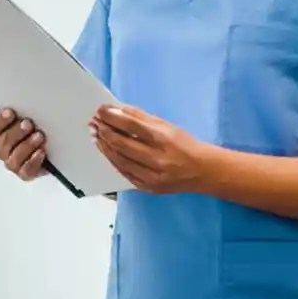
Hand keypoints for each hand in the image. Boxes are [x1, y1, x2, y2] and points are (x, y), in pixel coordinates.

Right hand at [0, 108, 47, 180]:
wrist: (54, 148)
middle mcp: (3, 149)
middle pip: (3, 143)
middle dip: (15, 133)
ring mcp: (13, 163)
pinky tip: (41, 152)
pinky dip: (33, 161)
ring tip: (39, 136)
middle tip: (28, 124)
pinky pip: (26, 171)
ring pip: (13, 158)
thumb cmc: (38, 129)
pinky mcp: (25, 173)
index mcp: (0, 133)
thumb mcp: (32, 116)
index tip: (11, 112)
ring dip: (26, 146)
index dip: (0, 121)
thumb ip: (26, 110)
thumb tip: (27, 93)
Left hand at [90, 104, 205, 194]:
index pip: (131, 124)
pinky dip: (113, 160)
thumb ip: (141, 118)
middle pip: (122, 143)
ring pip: (120, 160)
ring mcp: (152, 176)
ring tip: (96, 135)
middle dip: (105, 131)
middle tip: (94, 123)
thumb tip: (118, 110)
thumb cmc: (184, 144)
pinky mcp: (148, 187)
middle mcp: (157, 159)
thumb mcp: (167, 126)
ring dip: (105, 146)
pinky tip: (106, 151)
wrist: (203, 172)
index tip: (100, 110)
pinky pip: (124, 173)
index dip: (113, 116)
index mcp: (163, 139)